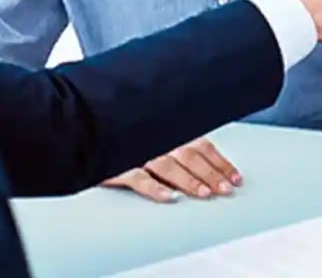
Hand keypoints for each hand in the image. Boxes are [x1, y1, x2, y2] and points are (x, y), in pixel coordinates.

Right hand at [101, 136, 240, 202]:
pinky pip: (138, 177)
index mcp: (170, 127)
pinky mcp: (117, 164)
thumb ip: (177, 137)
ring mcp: (138, 150)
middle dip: (211, 173)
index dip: (221, 162)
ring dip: (189, 180)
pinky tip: (169, 198)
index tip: (235, 177)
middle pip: (190, 156)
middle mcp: (157, 137)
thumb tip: (204, 156)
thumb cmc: (125, 127)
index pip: (202, 145)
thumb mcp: (155, 127)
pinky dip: (154, 188)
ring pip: (169, 166)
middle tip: (227, 189)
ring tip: (205, 193)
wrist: (86, 123)